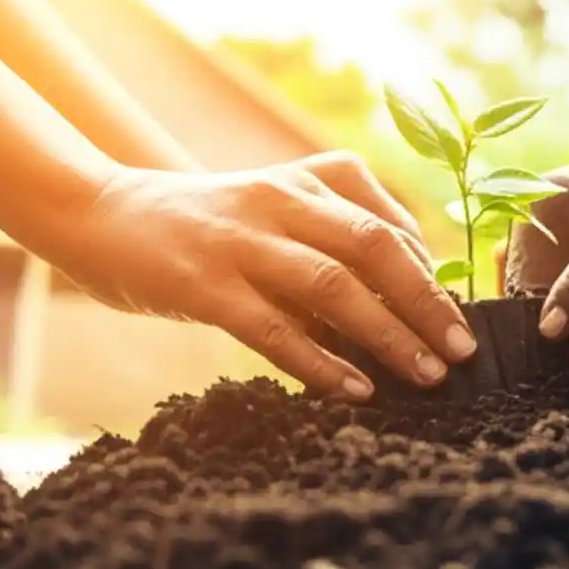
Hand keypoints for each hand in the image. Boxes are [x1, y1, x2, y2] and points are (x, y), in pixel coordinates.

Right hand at [35, 152, 476, 400]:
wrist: (104, 214)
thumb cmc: (210, 224)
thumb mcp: (279, 210)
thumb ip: (334, 243)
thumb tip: (405, 305)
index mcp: (310, 178)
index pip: (391, 224)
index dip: (432, 274)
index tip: (458, 318)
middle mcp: (283, 200)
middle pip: (376, 248)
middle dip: (428, 302)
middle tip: (464, 349)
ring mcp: (242, 240)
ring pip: (333, 286)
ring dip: (388, 335)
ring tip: (427, 374)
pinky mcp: (203, 283)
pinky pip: (274, 328)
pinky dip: (320, 362)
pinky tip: (355, 390)